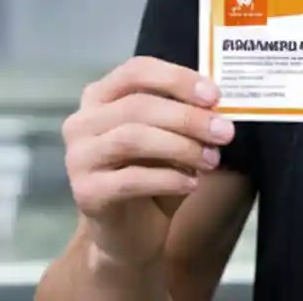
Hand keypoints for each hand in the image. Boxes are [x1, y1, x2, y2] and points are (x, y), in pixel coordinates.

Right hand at [61, 56, 235, 267]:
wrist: (133, 232)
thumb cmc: (154, 174)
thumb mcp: (173, 137)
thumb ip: (186, 116)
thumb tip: (217, 106)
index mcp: (101, 96)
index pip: (136, 70)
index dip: (177, 79)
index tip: (214, 96)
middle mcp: (82, 122)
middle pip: (137, 106)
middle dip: (188, 117)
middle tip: (224, 132)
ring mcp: (78, 157)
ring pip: (132, 138)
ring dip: (181, 147)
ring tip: (212, 160)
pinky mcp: (85, 192)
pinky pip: (130, 179)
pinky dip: (169, 179)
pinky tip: (192, 184)